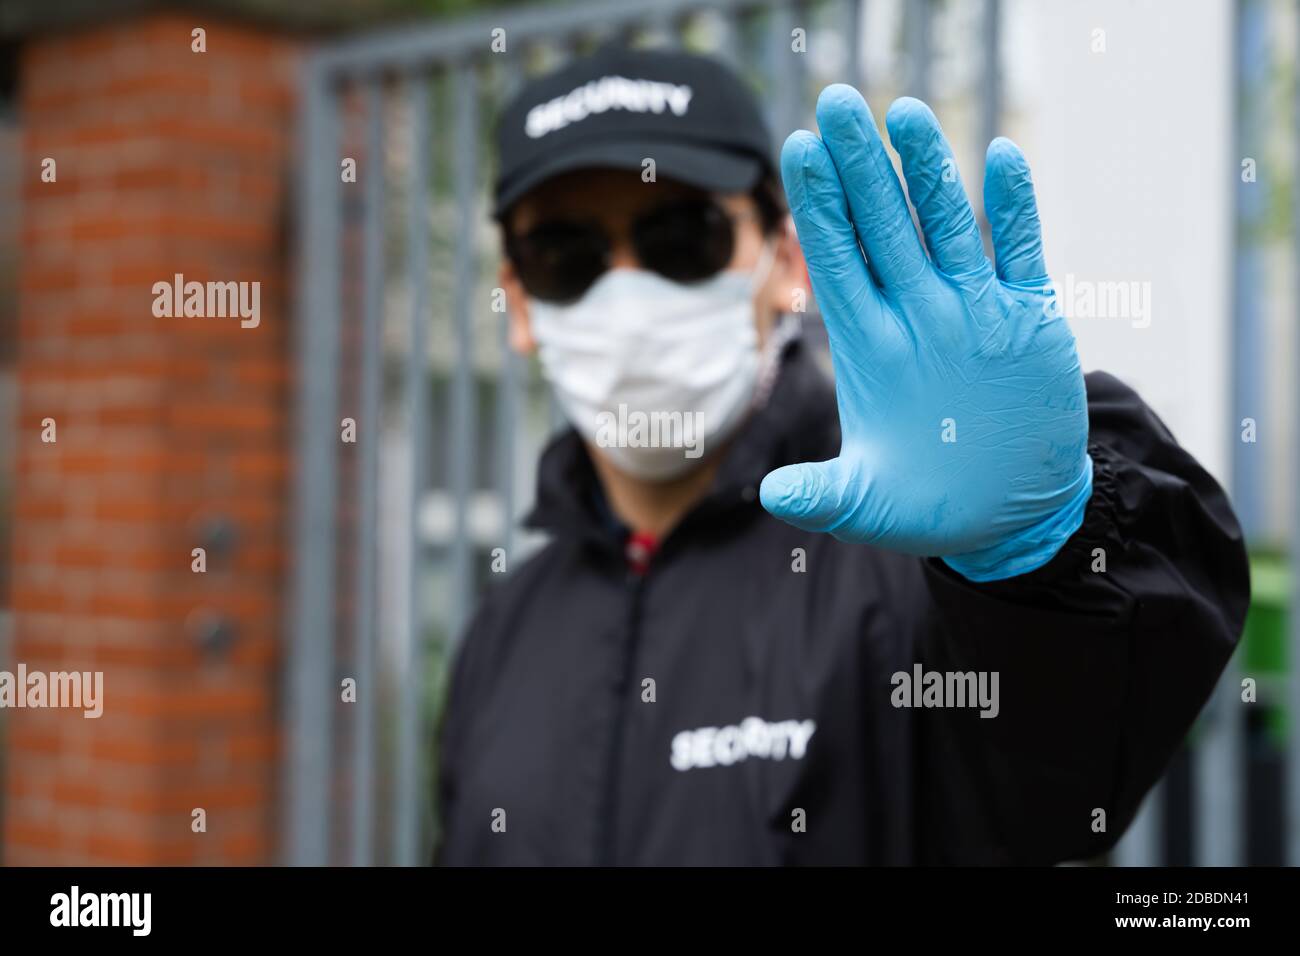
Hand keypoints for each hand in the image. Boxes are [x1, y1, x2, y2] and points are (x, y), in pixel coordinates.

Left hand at [760, 85, 1091, 581]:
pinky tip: (1002, 157)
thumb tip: (770, 496)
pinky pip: (1022, 252)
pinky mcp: (1029, 319)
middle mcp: (918, 316)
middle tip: (838, 103)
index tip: (797, 150)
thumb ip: (823, 495)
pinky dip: (1015, 210)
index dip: (819, 208)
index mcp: (873, 348)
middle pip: (884, 228)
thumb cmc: (931, 506)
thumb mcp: (869, 505)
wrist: (1012, 513)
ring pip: (948, 227)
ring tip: (905, 113)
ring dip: (930, 172)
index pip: (837, 263)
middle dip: (861, 167)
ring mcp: (973, 311)